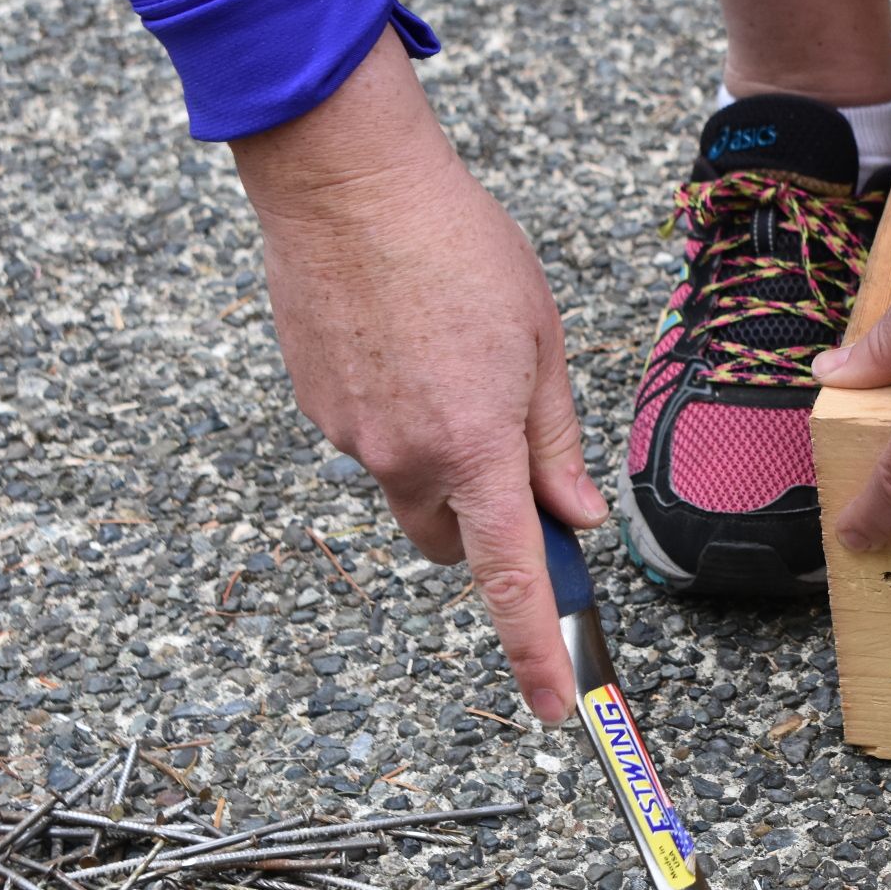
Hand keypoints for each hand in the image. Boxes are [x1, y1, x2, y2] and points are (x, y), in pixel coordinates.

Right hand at [232, 32, 603, 723]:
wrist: (347, 183)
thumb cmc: (460, 248)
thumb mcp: (541, 343)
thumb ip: (556, 442)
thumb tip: (572, 514)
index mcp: (475, 446)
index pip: (510, 577)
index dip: (536, 648)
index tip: (556, 706)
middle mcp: (406, 457)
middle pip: (454, 542)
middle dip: (488, 525)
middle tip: (515, 454)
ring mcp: (352, 435)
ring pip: (412, 491)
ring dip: (445, 466)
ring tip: (458, 367)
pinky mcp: (318, 405)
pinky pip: (375, 441)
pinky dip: (403, 420)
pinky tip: (413, 347)